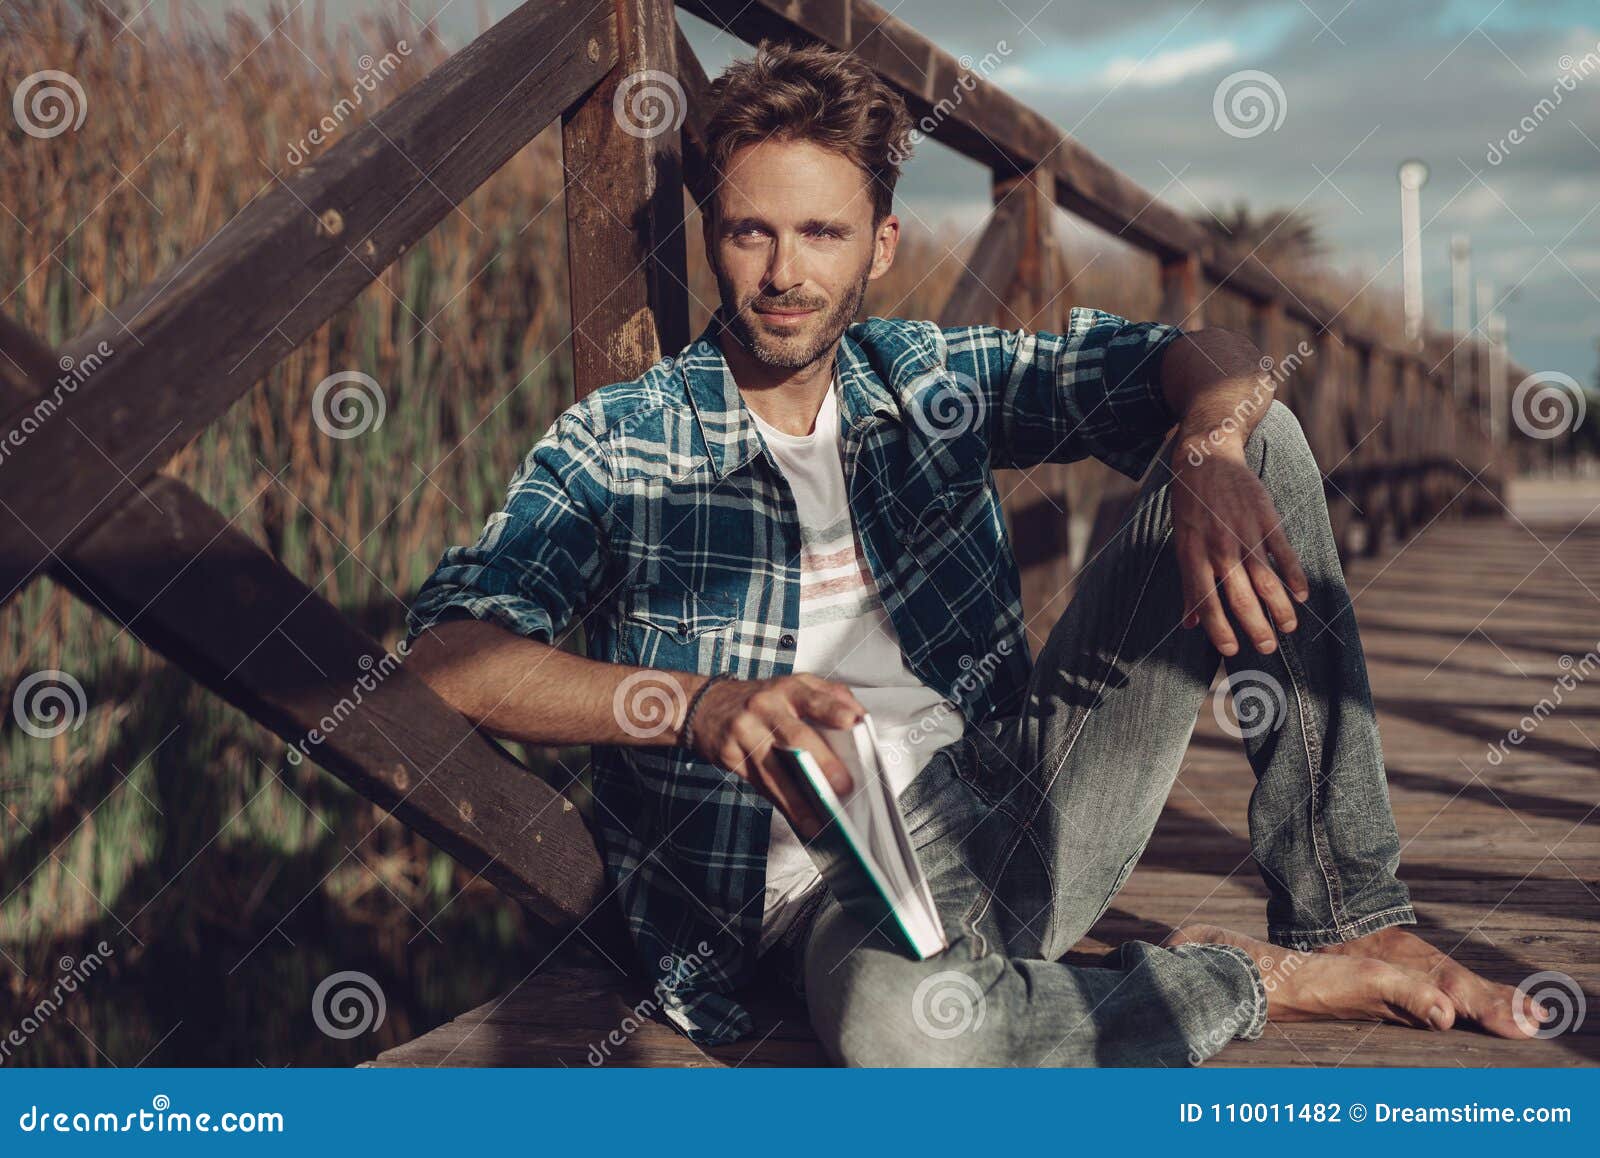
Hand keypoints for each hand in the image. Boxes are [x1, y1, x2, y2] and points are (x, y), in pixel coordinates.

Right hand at [684, 673, 864, 838]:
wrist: (706, 706)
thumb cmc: (761, 700)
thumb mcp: (794, 686)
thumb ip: (829, 696)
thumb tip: (861, 717)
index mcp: (788, 689)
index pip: (813, 697)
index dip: (833, 709)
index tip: (853, 722)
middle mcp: (765, 708)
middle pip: (795, 737)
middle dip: (820, 762)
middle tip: (842, 785)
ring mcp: (745, 732)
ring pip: (774, 771)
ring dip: (798, 800)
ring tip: (820, 821)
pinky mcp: (730, 755)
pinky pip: (760, 784)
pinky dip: (781, 804)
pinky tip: (798, 818)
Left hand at [1170, 428, 1308, 655]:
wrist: (1207, 457)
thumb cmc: (1190, 505)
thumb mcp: (1181, 542)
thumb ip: (1188, 583)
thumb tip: (1188, 623)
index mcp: (1193, 555)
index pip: (1206, 600)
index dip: (1218, 628)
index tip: (1231, 650)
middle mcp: (1218, 547)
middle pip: (1239, 596)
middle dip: (1255, 626)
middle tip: (1267, 648)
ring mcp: (1244, 533)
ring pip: (1265, 580)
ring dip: (1279, 608)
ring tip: (1289, 628)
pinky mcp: (1266, 519)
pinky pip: (1283, 553)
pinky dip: (1294, 576)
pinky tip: (1301, 595)